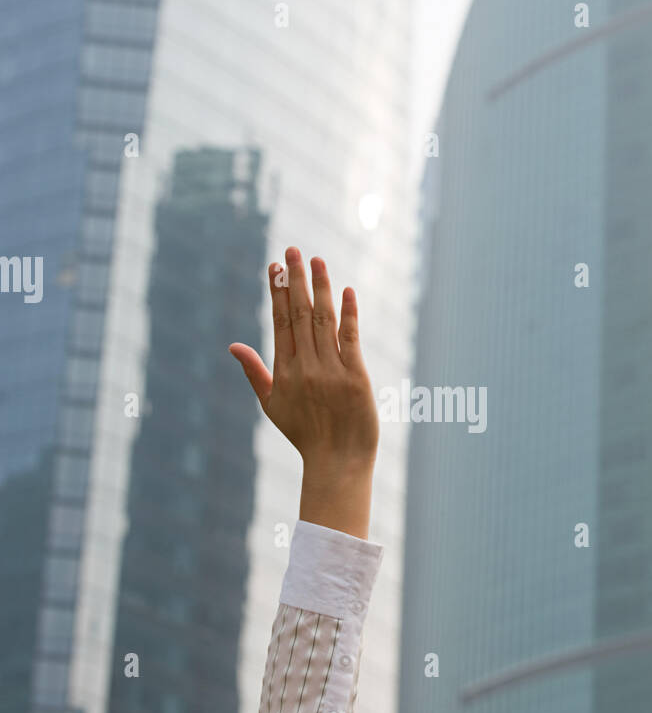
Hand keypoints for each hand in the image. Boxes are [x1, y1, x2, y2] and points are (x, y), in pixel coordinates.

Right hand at [229, 248, 379, 466]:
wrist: (337, 462)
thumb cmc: (304, 434)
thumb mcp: (271, 405)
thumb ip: (254, 372)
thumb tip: (233, 345)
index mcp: (283, 372)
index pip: (280, 322)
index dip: (278, 293)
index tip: (275, 266)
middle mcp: (305, 368)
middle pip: (300, 315)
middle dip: (295, 280)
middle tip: (293, 250)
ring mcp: (331, 371)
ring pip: (324, 321)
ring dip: (320, 288)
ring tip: (317, 260)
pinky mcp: (356, 377)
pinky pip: (351, 339)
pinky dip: (349, 314)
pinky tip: (347, 291)